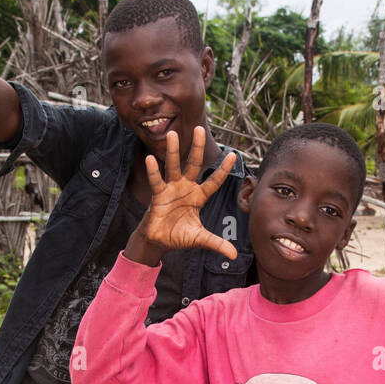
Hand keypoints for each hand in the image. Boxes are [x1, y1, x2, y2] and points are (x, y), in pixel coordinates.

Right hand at [126, 127, 237, 265]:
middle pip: (193, 164)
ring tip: (172, 134)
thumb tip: (234, 255)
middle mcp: (186, 188)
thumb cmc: (180, 236)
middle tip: (199, 128)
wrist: (159, 241)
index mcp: (199, 197)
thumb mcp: (200, 239)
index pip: (214, 181)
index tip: (233, 154)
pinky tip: (151, 158)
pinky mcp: (158, 194)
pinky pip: (156, 180)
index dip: (223, 170)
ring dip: (173, 151)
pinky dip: (153, 171)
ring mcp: (171, 189)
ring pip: (173, 166)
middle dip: (197, 147)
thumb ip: (216, 243)